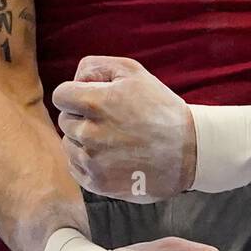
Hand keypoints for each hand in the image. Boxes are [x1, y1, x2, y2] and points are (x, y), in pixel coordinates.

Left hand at [52, 56, 196, 200]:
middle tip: (111, 121)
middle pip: (65, 121)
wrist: (190, 150)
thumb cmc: (160, 107)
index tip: (92, 100)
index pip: (60, 96)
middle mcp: (91, 133)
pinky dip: (88, 161)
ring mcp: (94, 161)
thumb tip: (74, 80)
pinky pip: (76, 167)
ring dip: (84, 140)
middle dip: (82, 118)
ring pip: (69, 145)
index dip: (75, 95)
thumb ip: (95, 66)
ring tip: (113, 139)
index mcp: (97, 103)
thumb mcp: (133, 72)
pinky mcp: (98, 183)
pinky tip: (111, 156)